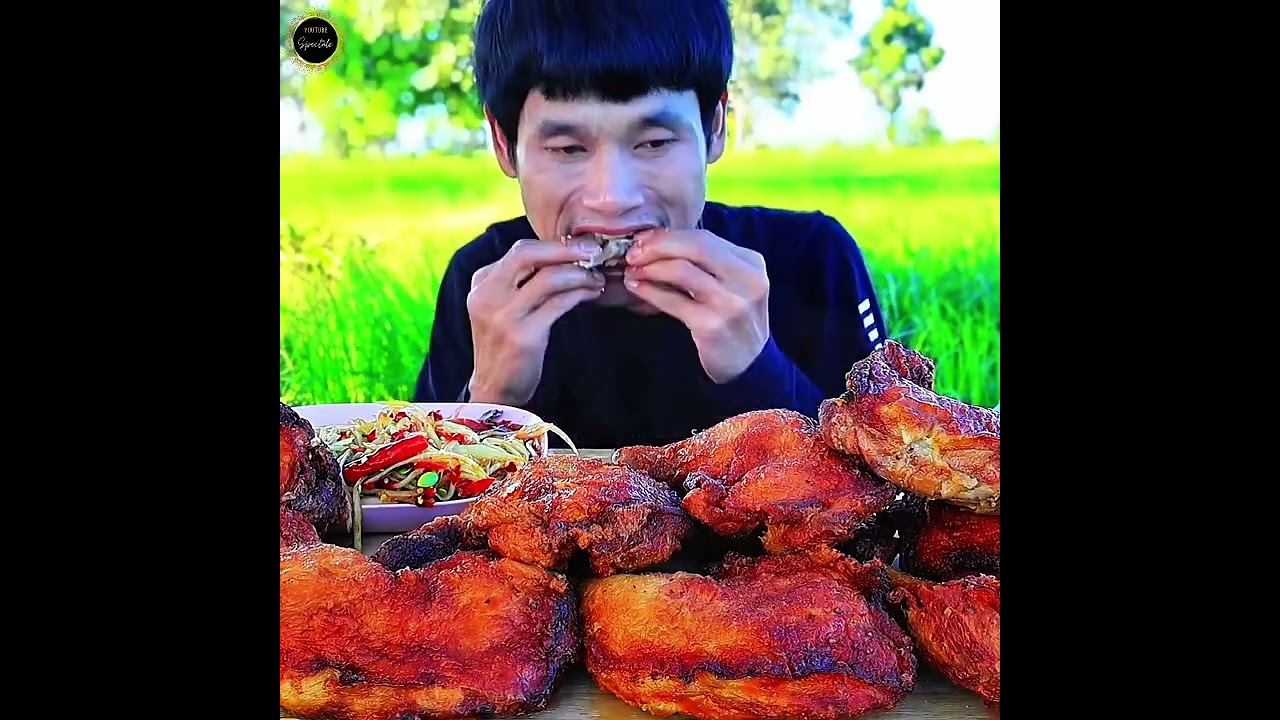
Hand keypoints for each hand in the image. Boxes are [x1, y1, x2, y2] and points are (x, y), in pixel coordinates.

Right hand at [466, 239, 603, 404]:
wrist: (495, 388)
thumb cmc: (506, 344)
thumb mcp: (502, 306)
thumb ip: (520, 281)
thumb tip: (563, 254)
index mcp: (481, 283)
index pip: (520, 249)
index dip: (554, 245)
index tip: (580, 247)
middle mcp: (487, 295)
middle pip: (527, 254)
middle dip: (566, 249)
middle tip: (593, 252)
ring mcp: (503, 316)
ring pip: (548, 278)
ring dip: (580, 275)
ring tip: (596, 279)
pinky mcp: (522, 336)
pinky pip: (559, 304)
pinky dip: (580, 294)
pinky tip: (591, 294)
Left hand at [623, 228, 769, 383]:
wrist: (749, 364)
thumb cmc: (732, 320)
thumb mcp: (731, 284)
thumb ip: (705, 262)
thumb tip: (654, 243)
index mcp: (751, 263)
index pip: (704, 237)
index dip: (669, 236)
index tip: (643, 239)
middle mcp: (746, 279)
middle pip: (696, 246)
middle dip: (658, 245)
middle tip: (633, 253)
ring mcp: (731, 303)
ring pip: (682, 270)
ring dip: (650, 267)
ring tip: (632, 270)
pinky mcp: (712, 325)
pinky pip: (673, 300)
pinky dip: (650, 290)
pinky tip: (636, 287)